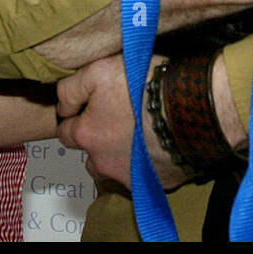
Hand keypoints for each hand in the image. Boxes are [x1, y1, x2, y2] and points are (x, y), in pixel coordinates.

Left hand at [56, 54, 186, 190]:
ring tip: (140, 133)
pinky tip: (159, 143)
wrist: (189, 106)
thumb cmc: (143, 87)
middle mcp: (103, 162)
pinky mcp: (158, 182)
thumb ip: (71, 90)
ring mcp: (131, 176)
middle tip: (119, 118)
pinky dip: (149, 162)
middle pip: (91, 155)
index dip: (77, 118)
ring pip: (116, 168)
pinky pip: (146, 175)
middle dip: (99, 140)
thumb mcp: (97, 71)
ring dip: (122, 154)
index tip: (91, 107)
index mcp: (87, 135)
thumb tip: (63, 106)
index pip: (66, 132)